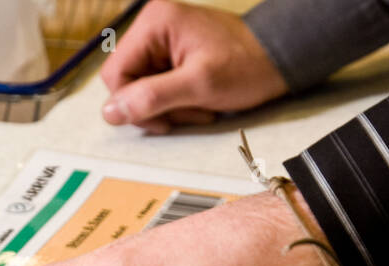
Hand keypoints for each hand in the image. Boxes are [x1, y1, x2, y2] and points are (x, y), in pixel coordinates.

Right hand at [100, 0, 287, 131]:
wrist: (279, 58)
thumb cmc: (246, 65)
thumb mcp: (199, 85)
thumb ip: (152, 97)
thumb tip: (110, 113)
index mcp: (154, 23)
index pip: (115, 74)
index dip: (132, 104)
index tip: (163, 119)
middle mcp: (152, 27)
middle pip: (126, 83)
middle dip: (154, 106)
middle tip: (188, 110)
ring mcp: (161, 41)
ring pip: (140, 89)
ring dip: (167, 108)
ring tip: (198, 106)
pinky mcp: (170, 55)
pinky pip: (156, 88)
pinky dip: (175, 103)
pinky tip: (197, 101)